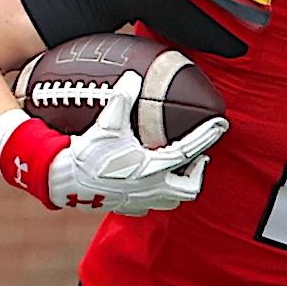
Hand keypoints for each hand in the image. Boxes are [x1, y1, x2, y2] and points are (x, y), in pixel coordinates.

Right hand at [50, 71, 228, 214]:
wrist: (64, 182)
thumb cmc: (88, 153)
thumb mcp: (107, 122)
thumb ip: (123, 98)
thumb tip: (133, 77)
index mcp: (153, 167)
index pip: (190, 151)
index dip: (207, 136)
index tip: (222, 125)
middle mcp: (152, 188)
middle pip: (191, 188)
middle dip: (197, 172)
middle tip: (197, 157)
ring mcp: (141, 201)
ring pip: (174, 200)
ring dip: (180, 184)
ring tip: (176, 168)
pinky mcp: (128, 208)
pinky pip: (153, 205)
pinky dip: (159, 194)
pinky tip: (150, 181)